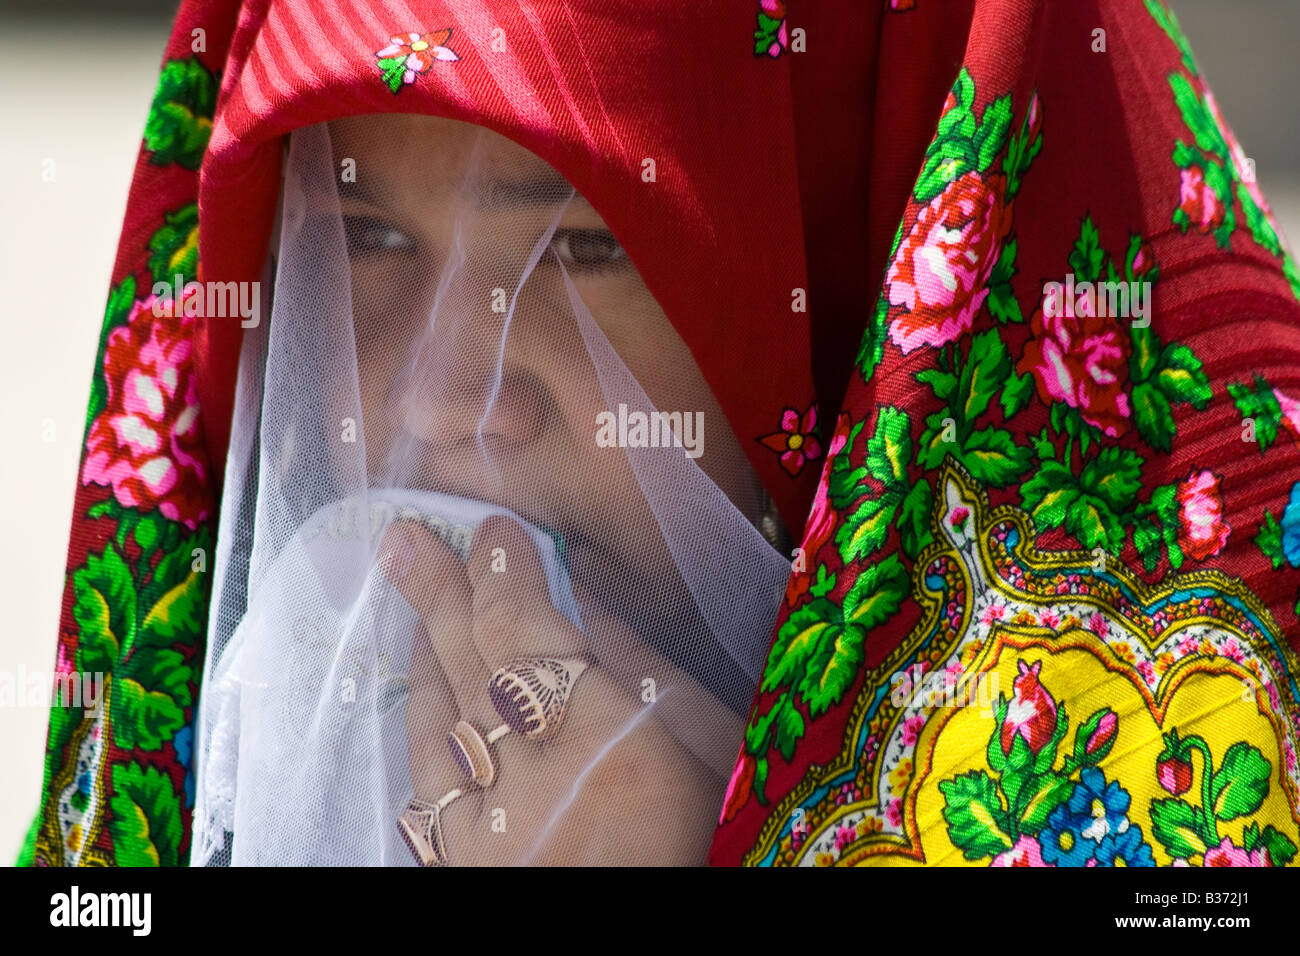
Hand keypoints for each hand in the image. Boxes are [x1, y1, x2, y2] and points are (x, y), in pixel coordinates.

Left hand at [380, 514, 736, 864]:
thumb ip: (651, 671)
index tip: (494, 530)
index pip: (529, 633)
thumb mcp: (715, 751)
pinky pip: (426, 788)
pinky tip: (423, 699)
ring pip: (435, 723)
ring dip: (423, 655)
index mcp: (607, 745)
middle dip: (439, 592)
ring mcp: (488, 831)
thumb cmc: (709, 845)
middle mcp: (533, 784)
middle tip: (407, 540)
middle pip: (470, 666)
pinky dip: (421, 729)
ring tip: (413, 602)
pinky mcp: (464, 867)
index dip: (504, 573)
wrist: (657, 952)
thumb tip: (590, 594)